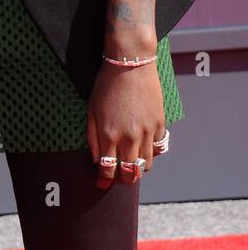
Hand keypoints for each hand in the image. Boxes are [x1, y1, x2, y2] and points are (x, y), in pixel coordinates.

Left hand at [86, 60, 163, 188]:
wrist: (130, 64)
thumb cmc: (106, 84)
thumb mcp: (91, 109)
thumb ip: (92, 137)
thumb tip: (97, 159)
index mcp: (109, 135)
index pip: (108, 169)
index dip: (105, 181)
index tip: (102, 185)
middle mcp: (129, 138)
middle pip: (130, 172)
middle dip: (125, 179)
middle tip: (121, 178)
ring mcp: (146, 132)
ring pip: (146, 164)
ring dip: (139, 168)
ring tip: (133, 165)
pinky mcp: (159, 124)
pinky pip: (157, 147)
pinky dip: (152, 152)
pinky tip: (145, 147)